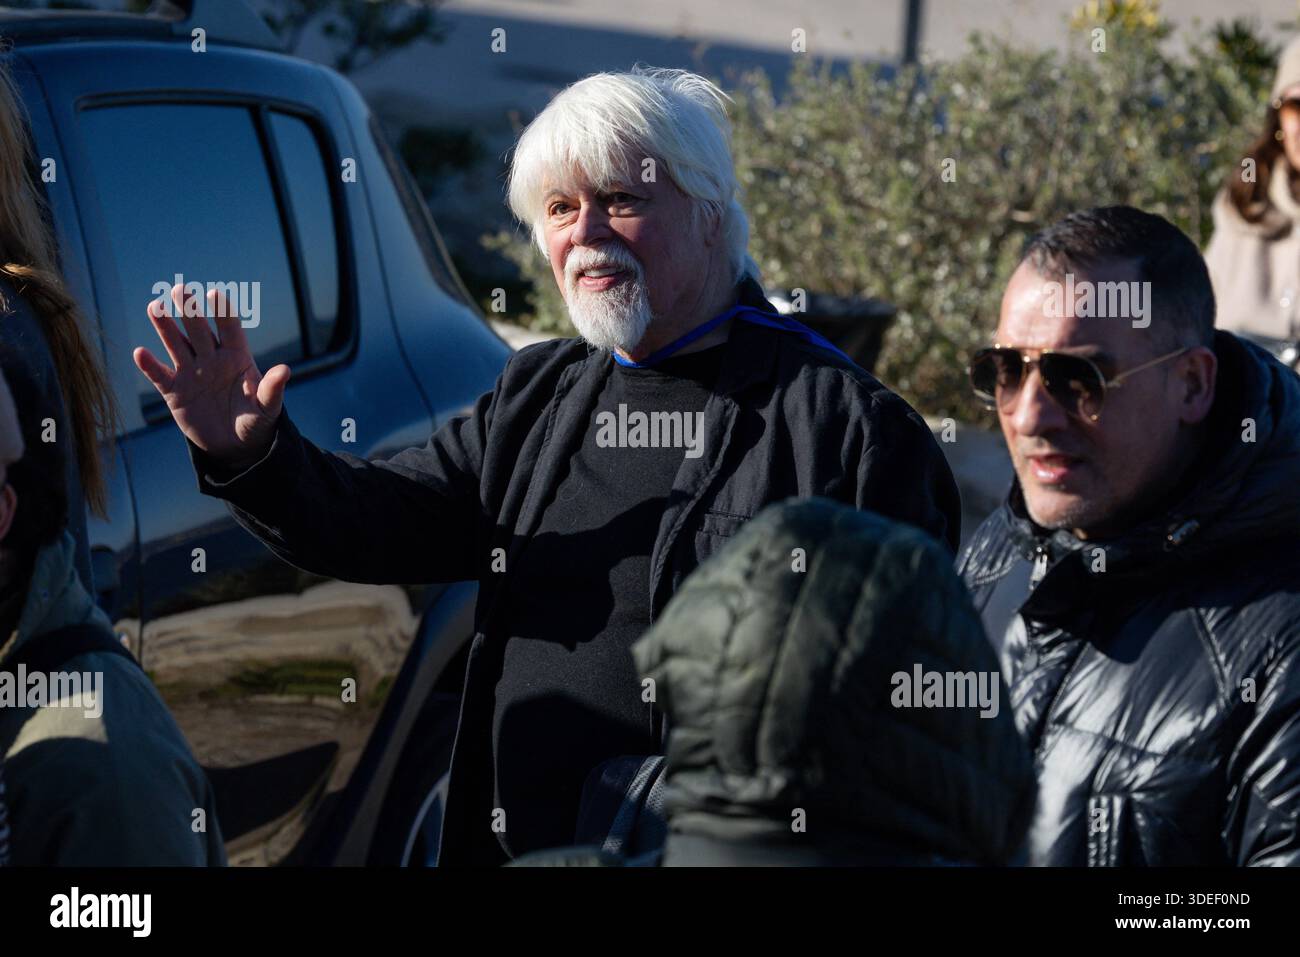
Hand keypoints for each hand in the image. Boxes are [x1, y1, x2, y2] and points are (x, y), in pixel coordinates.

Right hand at [133, 283, 289, 467]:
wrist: (235, 445)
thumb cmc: (256, 420)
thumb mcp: (267, 407)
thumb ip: (272, 389)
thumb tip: (285, 370)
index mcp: (237, 358)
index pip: (230, 329)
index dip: (223, 312)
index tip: (215, 294)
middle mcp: (212, 360)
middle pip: (199, 331)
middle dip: (190, 311)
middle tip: (180, 289)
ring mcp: (192, 373)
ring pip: (176, 345)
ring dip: (165, 327)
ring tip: (154, 307)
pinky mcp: (175, 392)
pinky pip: (160, 376)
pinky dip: (150, 366)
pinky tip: (140, 353)